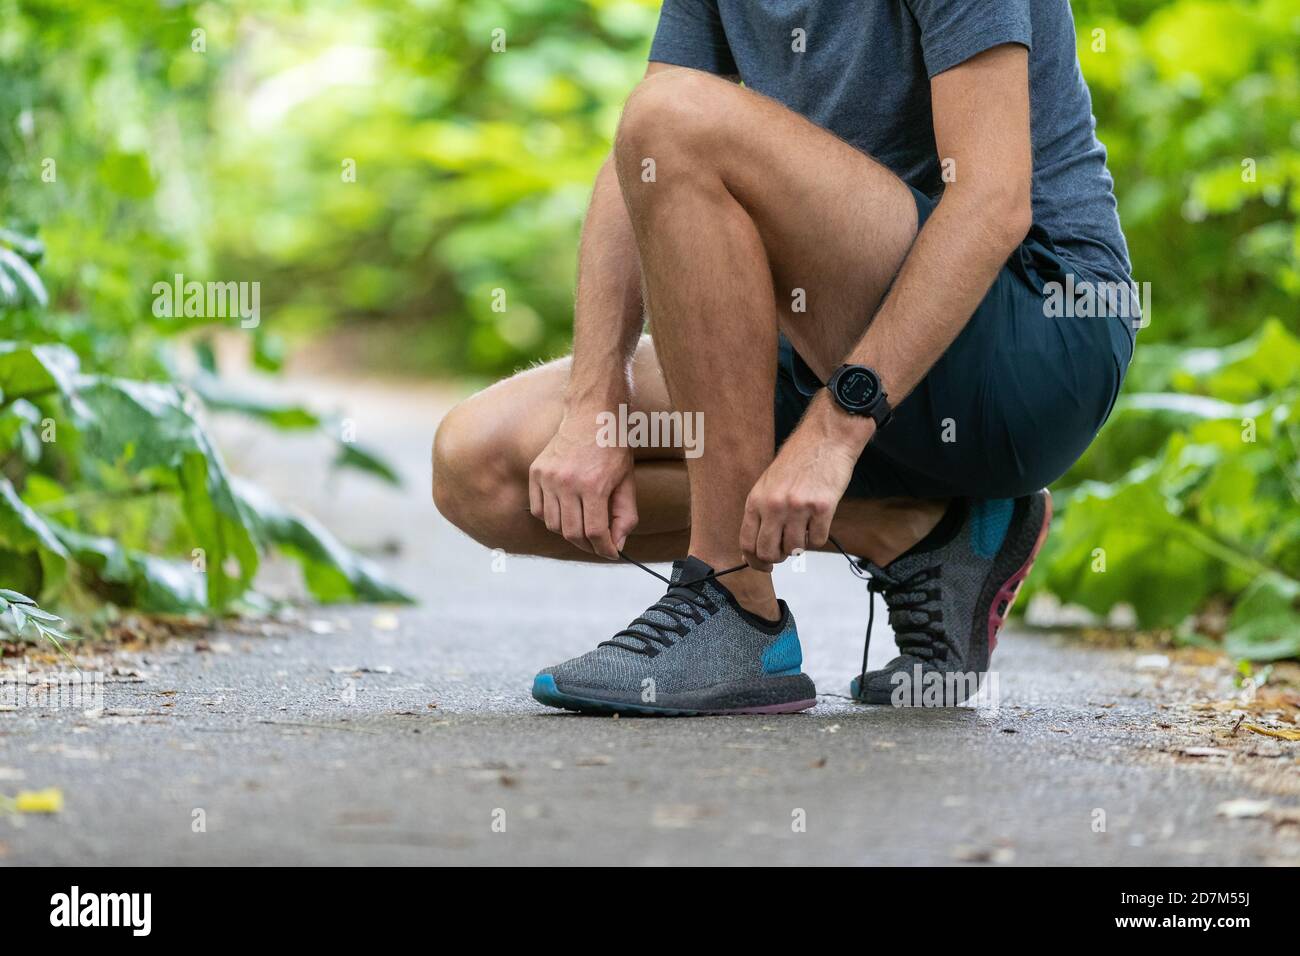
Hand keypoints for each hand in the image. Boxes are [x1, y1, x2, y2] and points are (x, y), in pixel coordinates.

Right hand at [528, 407, 637, 559]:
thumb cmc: (613, 447)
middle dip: (588, 545)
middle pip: (572, 533)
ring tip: (583, 527)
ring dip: (569, 533)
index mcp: (593, 485)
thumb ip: (625, 515)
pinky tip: (566, 511)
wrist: (591, 413)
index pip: (595, 532)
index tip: (611, 553)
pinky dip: (551, 517)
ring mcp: (548, 477)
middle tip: (598, 544)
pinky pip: (538, 510)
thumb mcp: (627, 480)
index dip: (605, 549)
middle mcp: (567, 482)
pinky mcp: (536, 473)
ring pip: (553, 525)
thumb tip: (617, 544)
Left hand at [741, 397, 871, 569]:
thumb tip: (760, 544)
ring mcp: (798, 508)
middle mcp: (774, 505)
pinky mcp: (822, 508)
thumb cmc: (798, 459)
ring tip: (803, 531)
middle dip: (776, 559)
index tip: (763, 565)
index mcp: (756, 499)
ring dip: (799, 547)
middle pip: (768, 552)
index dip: (754, 560)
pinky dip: (818, 538)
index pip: (747, 542)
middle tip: (784, 554)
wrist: (825, 439)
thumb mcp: (768, 483)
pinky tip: (818, 523)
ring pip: (794, 550)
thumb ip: (762, 512)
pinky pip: (818, 541)